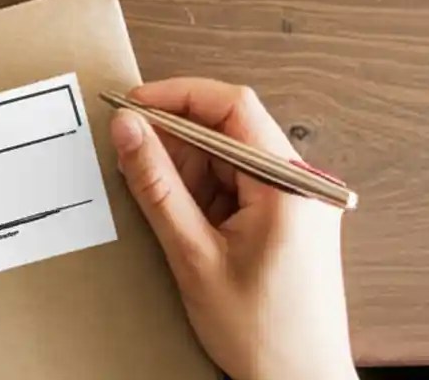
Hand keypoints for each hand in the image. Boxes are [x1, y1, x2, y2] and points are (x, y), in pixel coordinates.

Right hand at [108, 78, 356, 379]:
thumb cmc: (261, 333)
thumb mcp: (193, 256)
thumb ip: (157, 186)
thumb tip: (128, 129)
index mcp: (288, 185)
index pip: (232, 107)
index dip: (177, 96)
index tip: (132, 104)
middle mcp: (300, 183)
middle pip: (229, 128)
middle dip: (174, 138)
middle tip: (129, 156)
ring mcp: (296, 200)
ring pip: (228, 156)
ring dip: (186, 170)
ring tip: (158, 205)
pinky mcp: (287, 217)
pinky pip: (236, 183)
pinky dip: (202, 192)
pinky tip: (181, 220)